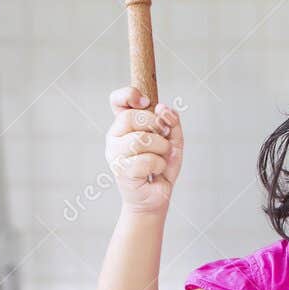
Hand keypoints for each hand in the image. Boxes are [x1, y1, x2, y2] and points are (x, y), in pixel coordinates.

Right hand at [105, 87, 183, 214]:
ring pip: (141, 139)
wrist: (157, 194)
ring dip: (162, 149)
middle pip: (131, 117)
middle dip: (156, 127)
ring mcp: (115, 154)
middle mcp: (115, 137)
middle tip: (164, 138)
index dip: (129, 94)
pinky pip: (146, 160)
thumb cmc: (161, 165)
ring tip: (161, 158)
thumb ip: (171, 120)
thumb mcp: (173, 138)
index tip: (146, 102)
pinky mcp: (121, 171)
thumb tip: (162, 108)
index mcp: (125, 125)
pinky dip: (159, 165)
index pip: (117, 100)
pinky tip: (155, 172)